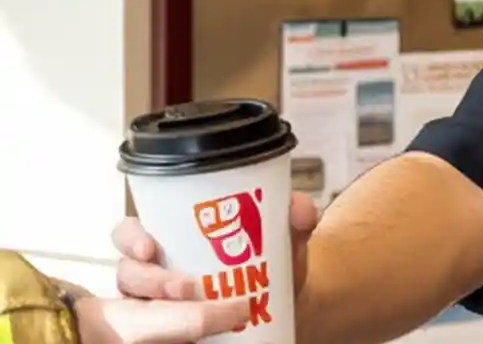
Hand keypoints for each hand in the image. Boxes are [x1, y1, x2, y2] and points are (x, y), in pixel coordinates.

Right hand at [76, 192, 318, 343]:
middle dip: (147, 279)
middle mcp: (155, 273)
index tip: (149, 247)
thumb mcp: (283, 247)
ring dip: (161, 307)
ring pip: (136, 306)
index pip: (129, 233)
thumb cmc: (268, 272)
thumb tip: (299, 206)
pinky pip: (149, 333)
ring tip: (194, 309)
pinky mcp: (163, 331)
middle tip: (183, 287)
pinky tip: (189, 337)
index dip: (129, 237)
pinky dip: (168, 334)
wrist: (281, 312)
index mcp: (172, 242)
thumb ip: (294, 223)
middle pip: (128, 271)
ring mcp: (155, 306)